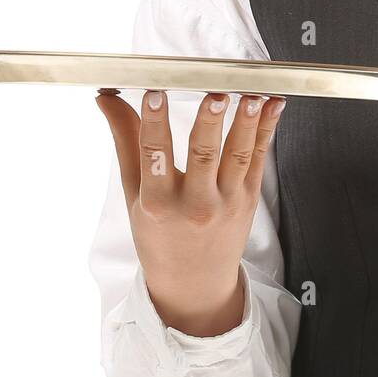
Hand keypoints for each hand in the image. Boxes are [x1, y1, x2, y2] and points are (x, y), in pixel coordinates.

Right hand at [95, 88, 286, 335]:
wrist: (194, 284)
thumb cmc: (158, 236)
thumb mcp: (134, 195)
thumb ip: (126, 141)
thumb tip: (106, 98)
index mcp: (158, 204)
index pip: (154, 155)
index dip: (154, 122)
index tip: (155, 93)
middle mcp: (194, 205)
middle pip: (203, 154)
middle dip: (209, 121)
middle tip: (215, 92)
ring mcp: (226, 203)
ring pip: (237, 155)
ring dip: (246, 122)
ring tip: (251, 95)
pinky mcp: (249, 200)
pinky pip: (258, 159)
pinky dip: (265, 130)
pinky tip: (271, 106)